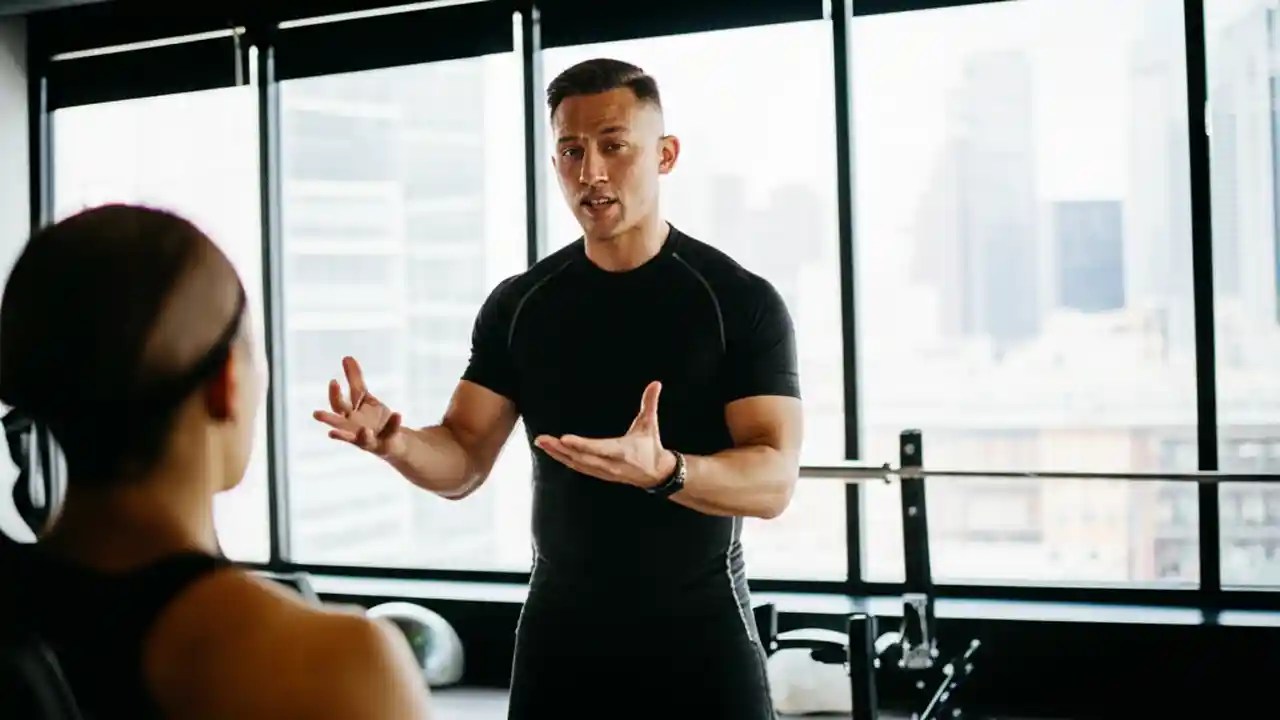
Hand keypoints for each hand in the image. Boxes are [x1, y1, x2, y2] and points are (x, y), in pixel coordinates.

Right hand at [313, 356, 405, 458]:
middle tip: (316, 414)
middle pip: (339, 424)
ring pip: (361, 439)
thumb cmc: (372, 419)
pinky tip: (397, 414)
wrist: (392, 441)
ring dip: (360, 435)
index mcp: (348, 416)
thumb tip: (346, 357)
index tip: (334, 381)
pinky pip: (390, 432)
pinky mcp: (385, 443)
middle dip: (329, 419)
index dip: (336, 393)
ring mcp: (368, 438)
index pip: (338, 404)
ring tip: (361, 430)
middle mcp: (353, 430)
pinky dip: (393, 423)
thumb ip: (354, 379)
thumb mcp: (364, 397)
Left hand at [534, 381, 676, 488]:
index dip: (581, 445)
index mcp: (622, 451)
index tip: (564, 439)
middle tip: (541, 439)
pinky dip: (564, 459)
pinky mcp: (599, 474)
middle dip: (560, 449)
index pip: (598, 448)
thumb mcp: (651, 424)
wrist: (656, 473)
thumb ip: (650, 403)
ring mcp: (603, 472)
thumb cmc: (651, 445)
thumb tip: (656, 383)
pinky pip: (578, 467)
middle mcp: (610, 464)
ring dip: (557, 454)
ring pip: (576, 464)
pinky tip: (552, 451)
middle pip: (581, 458)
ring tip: (541, 443)